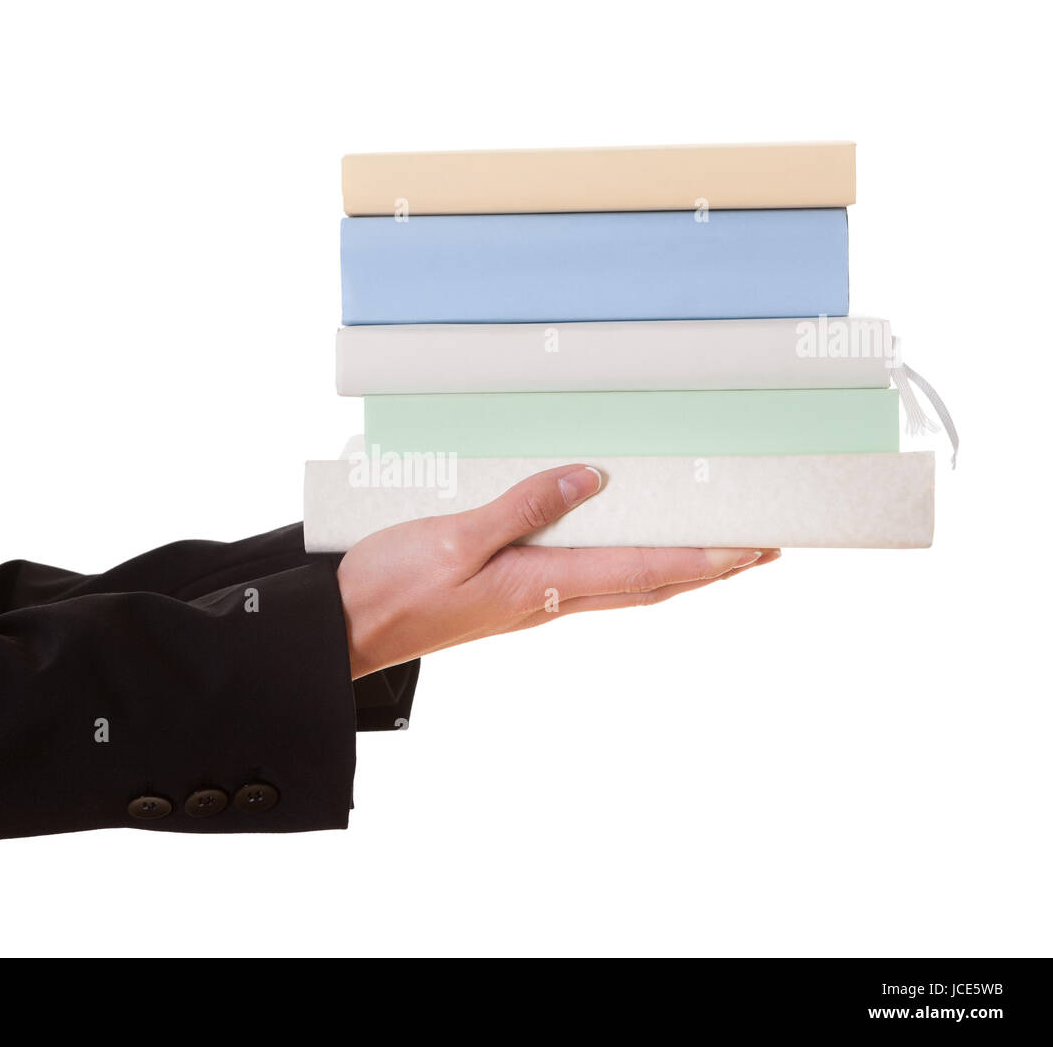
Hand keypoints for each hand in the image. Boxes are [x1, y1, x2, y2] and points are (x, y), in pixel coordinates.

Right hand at [336, 464, 779, 678]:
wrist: (346, 629)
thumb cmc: (392, 587)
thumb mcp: (454, 537)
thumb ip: (524, 507)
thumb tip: (590, 479)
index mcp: (541, 586)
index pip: (643, 570)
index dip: (706, 559)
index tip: (756, 546)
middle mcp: (547, 601)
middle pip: (648, 585)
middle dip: (710, 570)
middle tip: (762, 550)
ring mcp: (531, 603)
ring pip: (623, 587)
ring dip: (677, 571)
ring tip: (716, 552)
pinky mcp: (511, 597)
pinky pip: (589, 582)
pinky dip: (629, 567)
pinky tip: (628, 551)